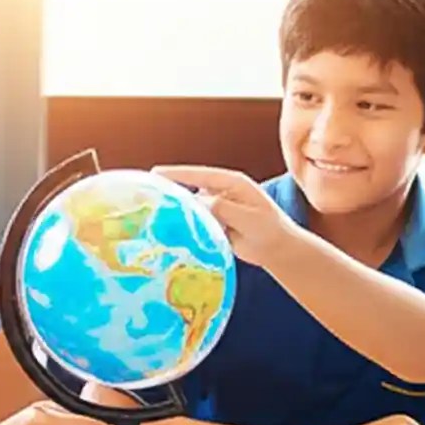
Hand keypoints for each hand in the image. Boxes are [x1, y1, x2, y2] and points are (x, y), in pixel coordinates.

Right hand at [151, 165, 298, 266]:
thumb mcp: (248, 217)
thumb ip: (222, 208)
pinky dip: (184, 226)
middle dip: (170, 191)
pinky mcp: (213, 224)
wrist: (278, 250)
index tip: (154, 174)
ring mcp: (216, 208)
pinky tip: (169, 233)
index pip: (199, 175)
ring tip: (153, 216)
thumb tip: (196, 201)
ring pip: (190, 207)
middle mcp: (220, 192)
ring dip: (176, 211)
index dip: (176, 174)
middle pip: (190, 188)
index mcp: (231, 183)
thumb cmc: (269, 229)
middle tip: (146, 195)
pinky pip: (194, 222)